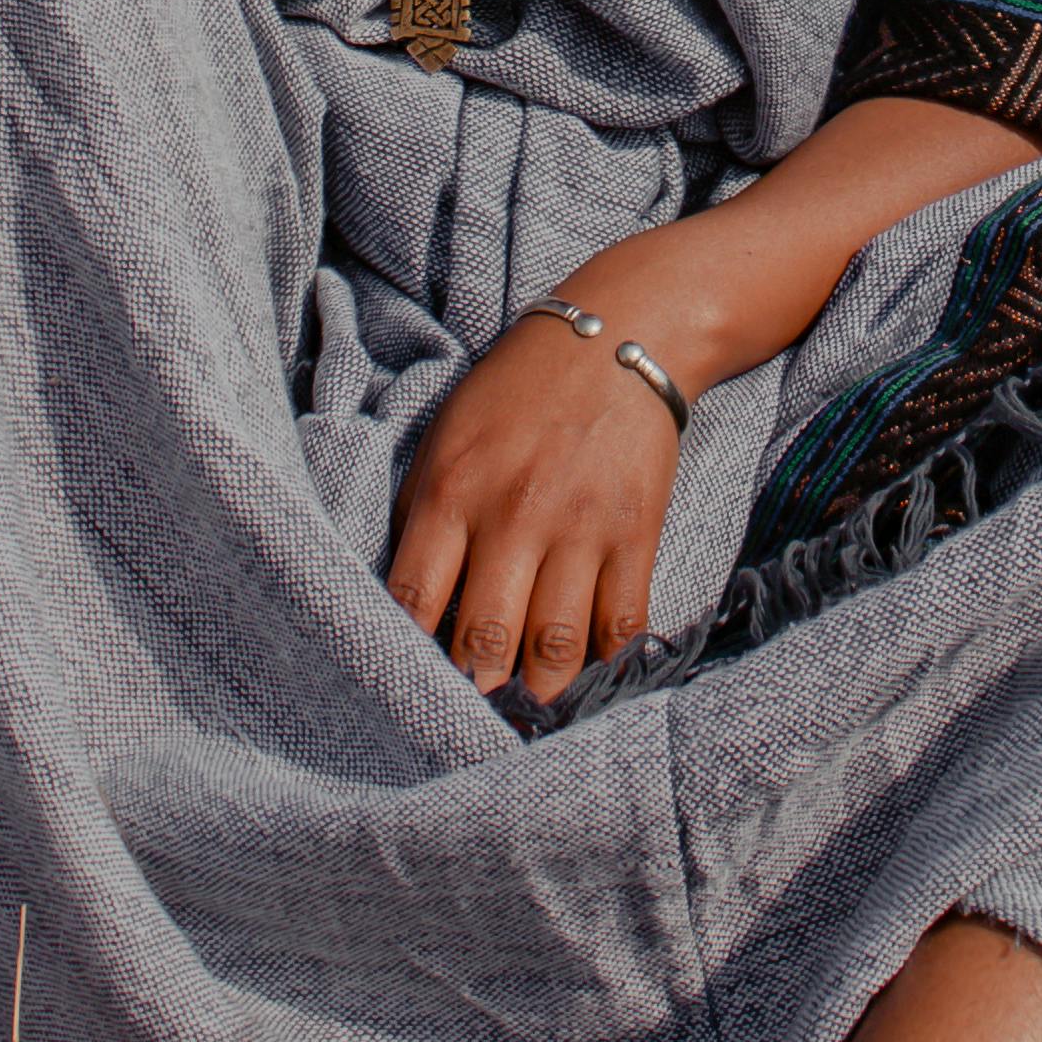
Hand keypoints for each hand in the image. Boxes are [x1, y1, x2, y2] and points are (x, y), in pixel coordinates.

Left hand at [386, 297, 685, 705]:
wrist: (616, 339)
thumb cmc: (516, 391)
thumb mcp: (447, 435)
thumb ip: (422, 511)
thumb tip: (409, 595)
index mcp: (452, 490)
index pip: (414, 598)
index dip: (406, 654)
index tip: (408, 678)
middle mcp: (513, 515)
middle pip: (485, 637)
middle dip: (474, 685)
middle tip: (472, 702)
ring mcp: (579, 528)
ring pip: (555, 645)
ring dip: (540, 687)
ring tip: (530, 699)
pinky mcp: (636, 532)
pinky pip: (621, 621)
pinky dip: (606, 659)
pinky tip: (590, 667)